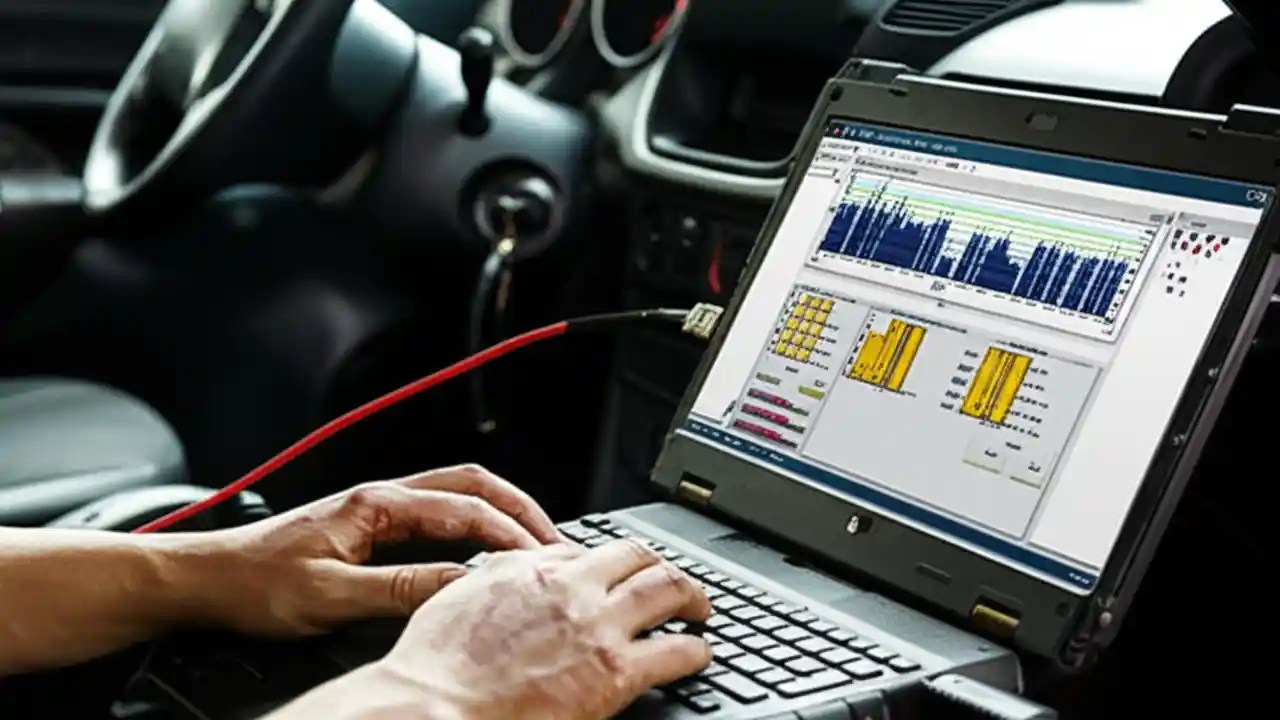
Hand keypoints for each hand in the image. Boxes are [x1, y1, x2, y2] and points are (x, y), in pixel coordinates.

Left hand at [190, 464, 559, 636]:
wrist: (206, 580)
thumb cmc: (255, 584)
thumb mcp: (331, 595)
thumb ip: (401, 588)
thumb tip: (465, 584)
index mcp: (376, 503)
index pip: (464, 507)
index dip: (509, 532)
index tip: (540, 559)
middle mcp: (381, 496)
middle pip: (471, 484)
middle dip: (519, 507)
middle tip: (555, 540)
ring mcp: (377, 509)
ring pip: (457, 495)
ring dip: (499, 513)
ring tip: (532, 543)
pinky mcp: (370, 526)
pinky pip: (438, 516)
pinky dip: (474, 527)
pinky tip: (485, 554)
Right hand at [377, 539, 712, 719]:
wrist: (435, 705)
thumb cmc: (435, 664)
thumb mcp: (462, 595)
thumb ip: (500, 576)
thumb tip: (518, 569)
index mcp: (534, 567)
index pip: (593, 550)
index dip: (615, 562)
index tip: (624, 574)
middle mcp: (573, 588)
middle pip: (639, 559)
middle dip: (664, 568)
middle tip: (677, 583)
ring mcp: (598, 628)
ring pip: (668, 591)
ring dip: (693, 597)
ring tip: (700, 610)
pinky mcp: (615, 674)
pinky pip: (675, 651)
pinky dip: (695, 651)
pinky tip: (698, 656)